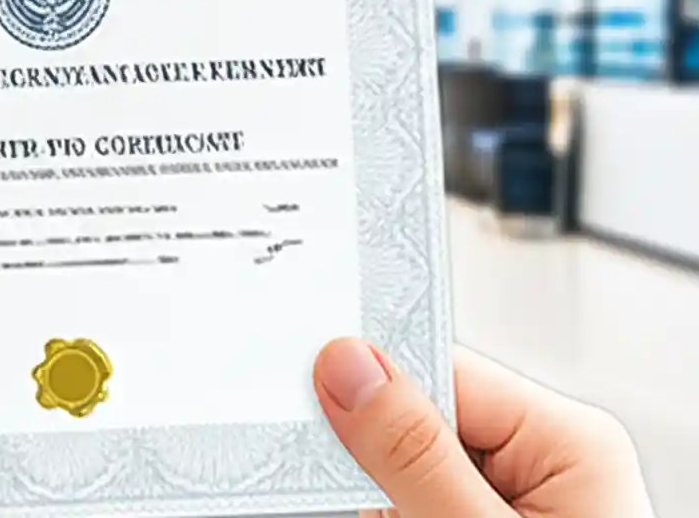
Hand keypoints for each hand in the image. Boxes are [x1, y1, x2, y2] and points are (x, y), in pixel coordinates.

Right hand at [314, 339, 654, 517]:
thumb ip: (415, 456)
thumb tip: (347, 366)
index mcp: (567, 438)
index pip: (443, 367)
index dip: (369, 371)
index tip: (299, 364)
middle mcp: (541, 458)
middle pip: (413, 416)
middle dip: (369, 452)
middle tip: (337, 475)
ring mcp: (506, 497)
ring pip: (397, 464)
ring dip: (373, 494)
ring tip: (374, 509)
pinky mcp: (473, 516)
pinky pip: (405, 497)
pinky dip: (384, 511)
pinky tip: (380, 513)